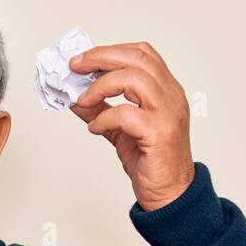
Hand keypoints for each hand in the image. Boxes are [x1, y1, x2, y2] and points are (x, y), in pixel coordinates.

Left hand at [67, 41, 194, 210]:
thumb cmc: (151, 161)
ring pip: (134, 78)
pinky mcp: (159, 133)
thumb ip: (101, 111)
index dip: (110, 51)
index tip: (82, 59)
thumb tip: (74, 98)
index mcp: (166, 90)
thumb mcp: (120, 130)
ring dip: (101, 85)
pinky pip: (126, 114)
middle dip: (101, 57)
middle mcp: (171, 96)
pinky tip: (95, 128)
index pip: (142, 54)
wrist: (169, 194)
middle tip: (74, 66)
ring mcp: (167, 113)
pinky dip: (104, 117)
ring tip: (83, 100)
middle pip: (137, 58)